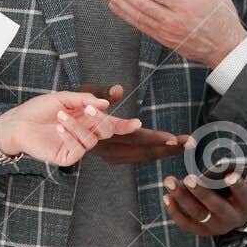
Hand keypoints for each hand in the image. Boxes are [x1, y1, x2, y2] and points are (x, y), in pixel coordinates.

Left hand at [0, 91, 141, 166]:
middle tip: (92, 109)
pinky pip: (78, 149)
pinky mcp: (66, 157)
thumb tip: (105, 104)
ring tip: (61, 115)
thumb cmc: (39, 109)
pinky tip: (59, 127)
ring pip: (92, 140)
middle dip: (103, 121)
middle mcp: (85, 133)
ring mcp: (76, 146)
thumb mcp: (63, 98)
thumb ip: (84, 100)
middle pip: (106, 132)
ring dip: (78, 126)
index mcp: (87, 119)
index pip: (111, 124)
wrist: (17, 122)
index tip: (136, 123)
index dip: (124, 125)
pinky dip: (70, 136)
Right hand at [72, 82, 189, 164]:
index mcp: (103, 133)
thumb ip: (101, 92)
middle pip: (143, 150)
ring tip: (185, 144)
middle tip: (189, 141)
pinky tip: (169, 147)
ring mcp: (111, 156)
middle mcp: (107, 148)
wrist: (57, 126)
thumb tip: (118, 89)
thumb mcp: (83, 94)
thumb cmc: (72, 105)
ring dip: (165, 151)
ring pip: (143, 156)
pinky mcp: (115, 157)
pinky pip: (139, 156)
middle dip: (168, 147)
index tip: (173, 138)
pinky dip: (155, 152)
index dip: (154, 138)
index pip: (133, 136)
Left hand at [99, 0, 246, 68]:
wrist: (225, 49)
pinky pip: (139, 25)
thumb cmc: (222, 16)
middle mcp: (171, 19)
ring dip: (117, 1)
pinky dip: (125, 15)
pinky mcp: (162, 39)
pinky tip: (115, 6)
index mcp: (184, 4)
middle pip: (138, 1)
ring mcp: (165, 31)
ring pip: (135, 14)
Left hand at [162, 145, 246, 236]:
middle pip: (216, 207)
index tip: (229, 174)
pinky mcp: (200, 230)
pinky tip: (166, 196)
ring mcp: (214, 226)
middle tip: (190, 177)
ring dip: (182, 198)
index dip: (237, 185)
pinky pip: (185, 223)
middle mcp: (231, 219)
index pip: (243, 194)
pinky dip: (174, 211)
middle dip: (202, 193)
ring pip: (197, 214)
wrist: (238, 215)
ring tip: (170, 180)